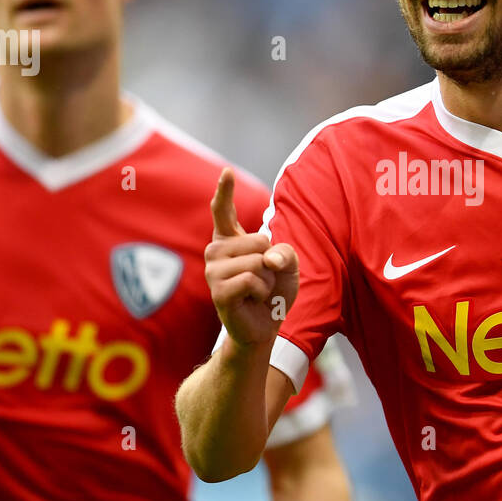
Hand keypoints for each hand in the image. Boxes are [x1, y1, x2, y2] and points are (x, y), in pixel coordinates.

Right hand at [205, 168, 298, 346]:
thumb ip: (285, 251)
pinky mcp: (218, 291)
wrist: (265, 328)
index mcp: (230, 240)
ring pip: (257, 261)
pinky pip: (252, 280)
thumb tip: (268, 258)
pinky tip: (253, 300)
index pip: (223, 211)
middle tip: (263, 280)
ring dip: (268, 279)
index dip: (224, 191)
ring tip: (257, 291)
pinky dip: (263, 291)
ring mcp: (213, 271)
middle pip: (260, 240)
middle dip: (272, 262)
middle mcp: (216, 251)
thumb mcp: (288, 265)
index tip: (226, 172)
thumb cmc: (273, 292)